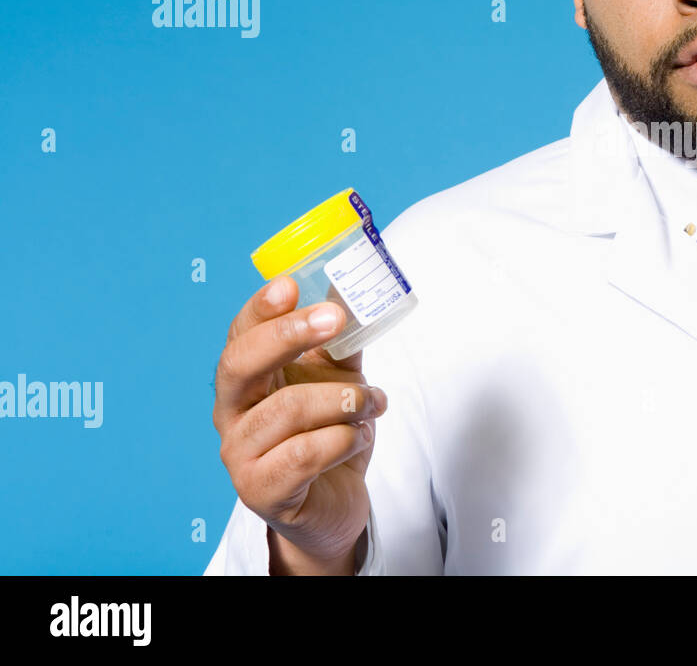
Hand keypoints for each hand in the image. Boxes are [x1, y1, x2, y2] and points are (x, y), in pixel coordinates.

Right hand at [213, 275, 387, 573]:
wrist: (335, 503)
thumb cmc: (329, 434)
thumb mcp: (337, 379)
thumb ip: (339, 340)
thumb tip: (347, 286)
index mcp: (246, 380)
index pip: (240, 334)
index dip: (261, 308)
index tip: (291, 284)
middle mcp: (231, 415)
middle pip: (240, 365)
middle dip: (288, 335)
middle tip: (334, 319)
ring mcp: (240, 456)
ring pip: (286, 410)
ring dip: (344, 399)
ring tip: (374, 401)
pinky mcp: (262, 492)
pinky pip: (303, 455)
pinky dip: (342, 439)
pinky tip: (359, 436)